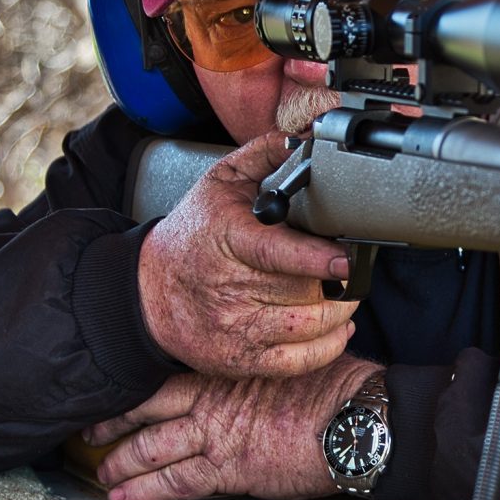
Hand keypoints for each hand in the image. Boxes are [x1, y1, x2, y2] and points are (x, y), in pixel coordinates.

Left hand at [83, 357, 382, 499]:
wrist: (356, 418)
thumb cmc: (339, 388)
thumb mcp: (295, 361)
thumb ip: (267, 367)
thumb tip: (267, 369)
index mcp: (228, 370)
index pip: (168, 379)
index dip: (137, 391)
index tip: (119, 396)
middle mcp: (213, 400)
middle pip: (148, 410)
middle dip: (115, 425)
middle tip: (91, 434)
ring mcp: (217, 435)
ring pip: (152, 449)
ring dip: (122, 464)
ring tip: (103, 476)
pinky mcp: (230, 470)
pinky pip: (176, 483)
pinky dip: (146, 492)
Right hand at [139, 132, 358, 377]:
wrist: (149, 293)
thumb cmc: (193, 235)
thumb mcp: (220, 183)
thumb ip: (265, 155)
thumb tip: (308, 138)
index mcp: (227, 239)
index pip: (276, 254)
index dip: (317, 259)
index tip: (346, 259)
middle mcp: (230, 288)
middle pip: (304, 290)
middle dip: (339, 282)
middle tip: (350, 269)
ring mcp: (236, 329)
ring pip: (310, 326)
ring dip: (340, 311)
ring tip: (344, 293)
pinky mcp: (242, 360)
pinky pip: (300, 360)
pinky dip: (329, 345)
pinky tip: (335, 326)